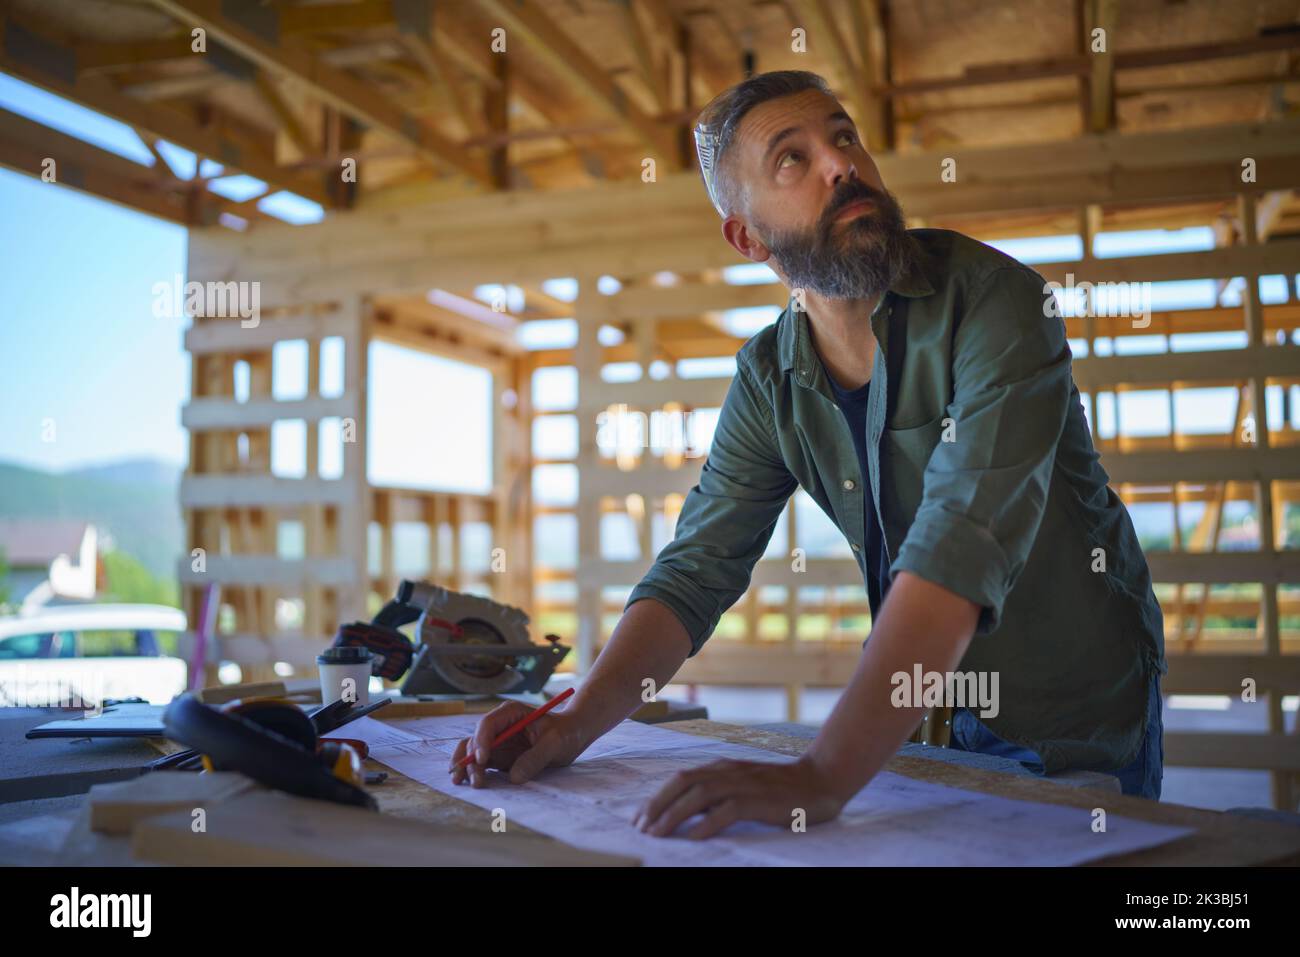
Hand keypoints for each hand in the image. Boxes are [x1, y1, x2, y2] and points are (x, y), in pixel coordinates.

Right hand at [448, 701, 590, 787]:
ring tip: (462, 783)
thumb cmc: (565, 732)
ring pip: (473, 753)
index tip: (482, 760)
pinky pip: (481, 764)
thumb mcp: (555, 742)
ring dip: (466, 767)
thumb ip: (535, 757)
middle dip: (470, 760)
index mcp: (510, 713)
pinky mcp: (500, 756)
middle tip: (475, 780)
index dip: (481, 742)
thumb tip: (513, 777)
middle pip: (475, 740)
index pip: (488, 724)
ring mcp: (498, 742)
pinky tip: (466, 782)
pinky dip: (472, 772)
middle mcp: (499, 726)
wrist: (572, 736)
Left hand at [633, 756, 844, 839]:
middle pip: (683, 783)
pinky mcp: (761, 800)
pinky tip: (695, 837)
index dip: (656, 797)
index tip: (639, 818)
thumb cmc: (780, 788)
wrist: (821, 779)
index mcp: (722, 767)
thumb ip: (718, 794)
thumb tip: (685, 813)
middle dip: (657, 805)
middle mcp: (728, 771)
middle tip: (641, 828)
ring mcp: (745, 784)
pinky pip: (729, 810)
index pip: (680, 778)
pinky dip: (708, 823)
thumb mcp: (743, 785)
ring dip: (674, 814)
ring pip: (700, 795)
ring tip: (658, 834)